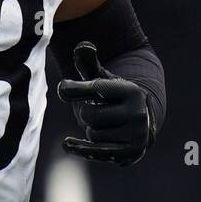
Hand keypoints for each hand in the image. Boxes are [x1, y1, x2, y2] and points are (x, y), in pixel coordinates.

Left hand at [57, 42, 152, 165]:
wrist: (138, 124)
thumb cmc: (113, 98)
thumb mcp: (103, 79)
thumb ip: (89, 64)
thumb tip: (82, 47)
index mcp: (131, 91)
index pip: (96, 89)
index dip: (75, 89)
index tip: (62, 89)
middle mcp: (137, 113)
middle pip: (90, 115)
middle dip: (87, 114)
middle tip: (98, 111)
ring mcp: (136, 135)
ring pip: (92, 134)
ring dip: (91, 131)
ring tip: (105, 125)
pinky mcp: (129, 153)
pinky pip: (96, 152)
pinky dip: (81, 149)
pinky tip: (67, 144)